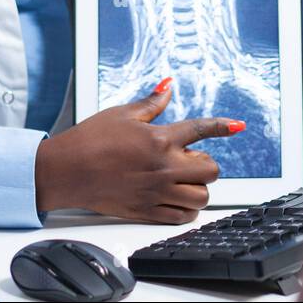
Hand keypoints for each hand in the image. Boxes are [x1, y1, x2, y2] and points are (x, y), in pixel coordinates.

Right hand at [34, 78, 243, 222]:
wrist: (65, 171)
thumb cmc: (89, 140)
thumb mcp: (122, 114)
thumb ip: (152, 102)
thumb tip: (168, 85)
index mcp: (159, 139)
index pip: (201, 130)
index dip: (223, 126)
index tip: (237, 126)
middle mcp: (163, 167)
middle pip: (210, 170)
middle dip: (207, 164)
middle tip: (191, 160)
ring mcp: (156, 192)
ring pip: (201, 197)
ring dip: (198, 187)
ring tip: (184, 181)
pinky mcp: (146, 211)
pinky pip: (182, 217)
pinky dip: (186, 209)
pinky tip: (176, 199)